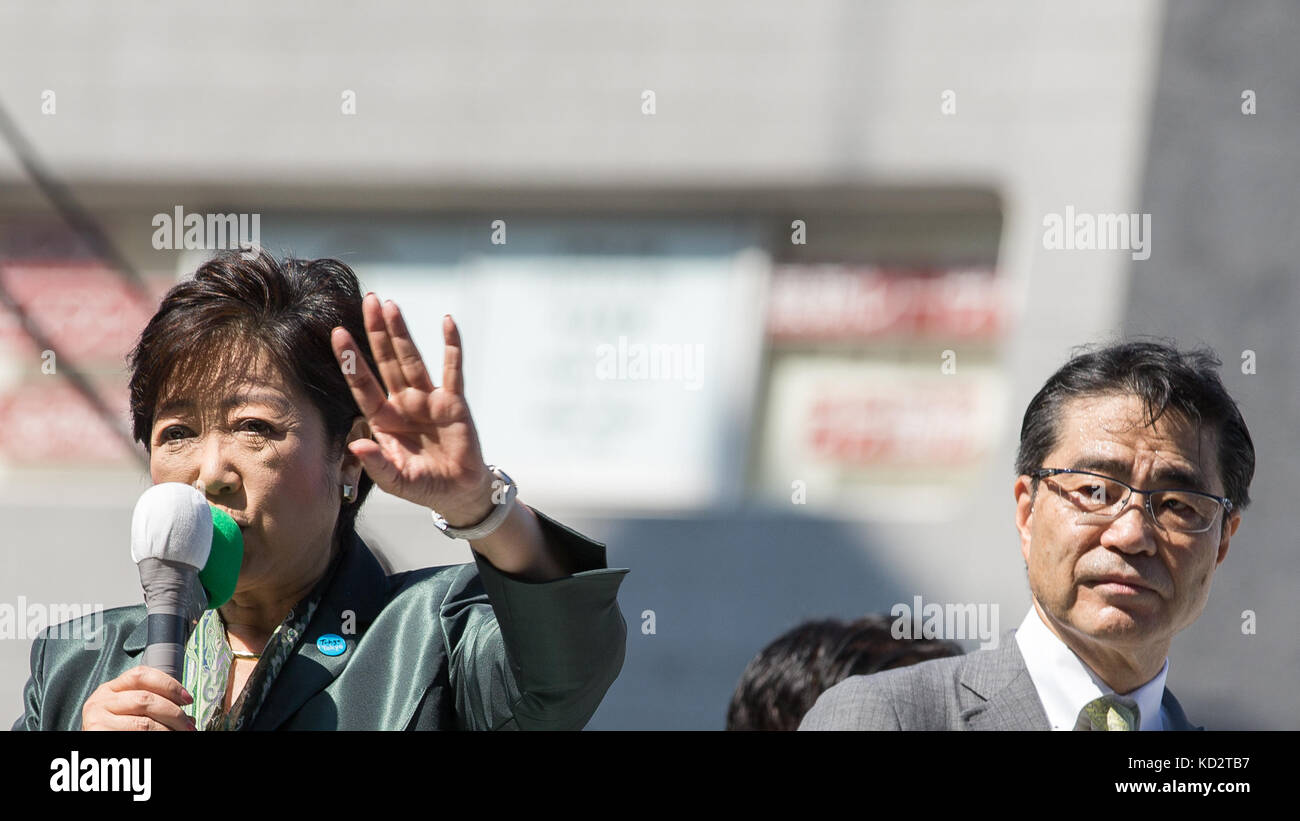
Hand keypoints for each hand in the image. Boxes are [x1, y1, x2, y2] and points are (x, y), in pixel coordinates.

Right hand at [81, 666, 195, 730]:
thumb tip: (188, 717)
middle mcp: (101, 700)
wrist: (96, 756)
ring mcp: (97, 718)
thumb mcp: (129, 712)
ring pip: (144, 722)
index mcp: (111, 688)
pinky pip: (136, 736)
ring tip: (181, 734)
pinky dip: (156, 737)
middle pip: (146, 698)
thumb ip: (153, 706)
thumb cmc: (116, 730)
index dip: (169, 684)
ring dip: (168, 730)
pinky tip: (165, 738)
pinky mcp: (98, 734)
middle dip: (174, 713)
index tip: (187, 698)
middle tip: (188, 724)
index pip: (142, 674)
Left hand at [330, 294, 493, 526]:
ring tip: (390, 306)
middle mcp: (403, 403)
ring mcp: (428, 399)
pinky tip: (446, 322)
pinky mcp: (454, 401)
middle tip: (369, 300)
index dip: (352, 360)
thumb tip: (357, 445)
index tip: (339, 334)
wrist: (458, 492)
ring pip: (412, 359)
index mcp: (384, 420)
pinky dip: (451, 345)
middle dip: (376, 332)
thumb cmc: (423, 486)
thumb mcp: (396, 481)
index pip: (363, 385)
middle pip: (386, 361)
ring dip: (402, 333)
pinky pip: (452, 369)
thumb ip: (376, 465)